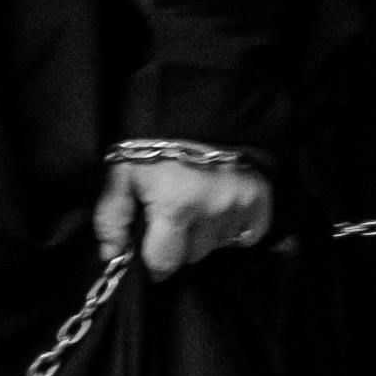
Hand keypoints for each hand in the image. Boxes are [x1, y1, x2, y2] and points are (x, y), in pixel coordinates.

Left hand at [97, 151, 273, 274]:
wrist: (198, 112)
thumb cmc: (153, 145)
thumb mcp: (121, 175)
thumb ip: (112, 218)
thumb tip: (112, 257)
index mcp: (175, 206)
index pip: (164, 262)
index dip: (153, 262)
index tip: (151, 252)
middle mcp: (213, 210)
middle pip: (192, 254)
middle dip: (179, 241)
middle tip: (173, 214)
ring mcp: (241, 206)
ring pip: (217, 246)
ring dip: (205, 234)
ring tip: (196, 204)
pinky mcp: (262, 201)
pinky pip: (246, 236)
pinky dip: (232, 228)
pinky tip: (219, 207)